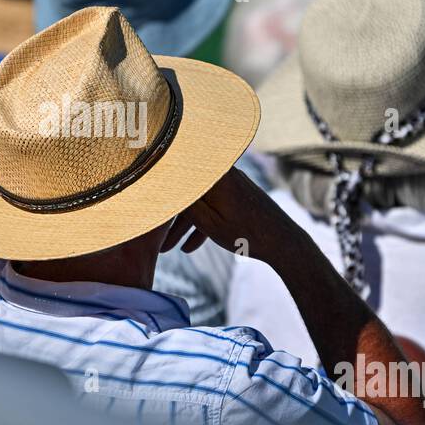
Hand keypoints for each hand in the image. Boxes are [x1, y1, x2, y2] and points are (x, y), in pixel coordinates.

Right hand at [160, 166, 291, 257]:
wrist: (283, 242)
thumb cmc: (246, 233)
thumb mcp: (209, 223)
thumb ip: (186, 203)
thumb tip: (164, 187)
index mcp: (213, 176)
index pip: (177, 174)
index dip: (158, 183)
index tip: (141, 191)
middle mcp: (221, 173)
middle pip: (186, 191)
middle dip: (170, 217)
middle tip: (155, 240)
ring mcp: (230, 183)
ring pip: (198, 201)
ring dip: (184, 225)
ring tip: (169, 251)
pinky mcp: (237, 194)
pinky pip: (212, 206)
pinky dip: (201, 223)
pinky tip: (190, 248)